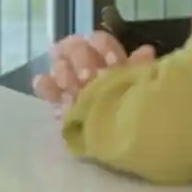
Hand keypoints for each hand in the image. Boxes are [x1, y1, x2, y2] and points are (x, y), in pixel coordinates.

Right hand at [32, 31, 155, 110]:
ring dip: (65, 72)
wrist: (125, 150)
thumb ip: (140, 69)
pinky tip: (50, 86)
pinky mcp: (58, 103)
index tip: (111, 61)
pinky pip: (45, 87)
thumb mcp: (141, 88)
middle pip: (77, 49)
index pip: (100, 42)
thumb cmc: (136, 114)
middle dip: (81, 58)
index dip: (102, 47)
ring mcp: (71, 85)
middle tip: (88, 76)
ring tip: (74, 89)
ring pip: (60, 65)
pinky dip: (45, 85)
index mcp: (111, 62)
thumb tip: (145, 51)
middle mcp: (89, 68)